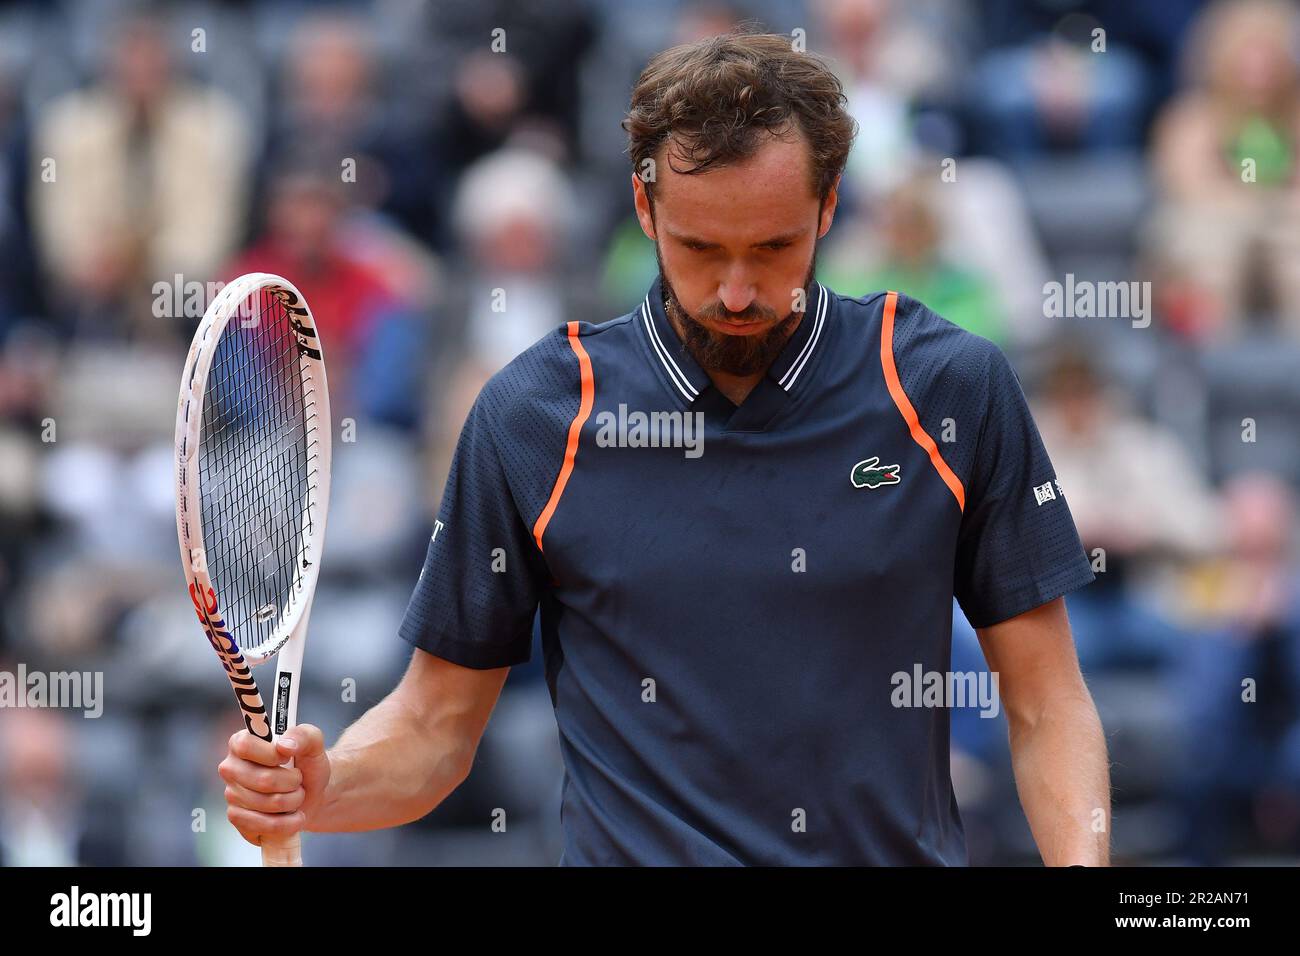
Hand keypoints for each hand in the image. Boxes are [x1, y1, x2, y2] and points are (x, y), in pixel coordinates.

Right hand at [219, 724, 329, 847]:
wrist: (313, 793)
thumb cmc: (307, 764)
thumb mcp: (313, 743)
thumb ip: (303, 735)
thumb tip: (284, 745)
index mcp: (241, 742)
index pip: (245, 746)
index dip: (271, 754)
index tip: (287, 758)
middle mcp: (231, 768)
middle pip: (262, 779)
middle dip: (292, 782)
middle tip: (299, 780)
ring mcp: (231, 795)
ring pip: (266, 804)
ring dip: (293, 801)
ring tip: (297, 795)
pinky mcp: (238, 819)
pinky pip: (262, 826)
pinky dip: (287, 823)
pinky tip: (293, 816)